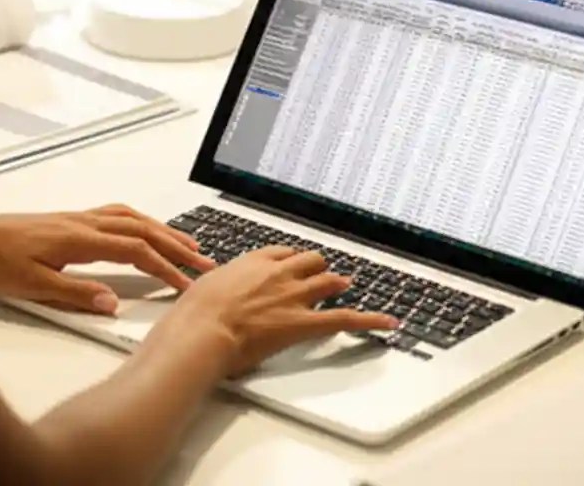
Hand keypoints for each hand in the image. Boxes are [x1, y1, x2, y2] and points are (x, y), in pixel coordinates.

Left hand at [0, 204, 215, 314]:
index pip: (135, 252)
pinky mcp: (70, 220)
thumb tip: (114, 302)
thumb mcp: (33, 286)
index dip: (165, 268)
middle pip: (142, 229)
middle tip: (204, 262)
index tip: (186, 284)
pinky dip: (141, 221)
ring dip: (163, 230)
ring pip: (132, 218)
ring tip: (187, 245)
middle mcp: (83, 223)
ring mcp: (78, 218)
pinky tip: (145, 229)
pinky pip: (117, 215)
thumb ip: (76, 294)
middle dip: (176, 246)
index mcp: (79, 239)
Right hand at [154, 246, 398, 377]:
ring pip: (328, 281)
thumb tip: (217, 294)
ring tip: (346, 286)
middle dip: (318, 269)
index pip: (282, 253)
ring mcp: (294, 295)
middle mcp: (278, 273)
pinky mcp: (305, 322)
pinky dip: (371, 320)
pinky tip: (388, 322)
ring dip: (337, 284)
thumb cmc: (195, 315)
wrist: (203, 330)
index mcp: (253, 262)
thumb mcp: (205, 288)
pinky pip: (346, 318)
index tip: (293, 264)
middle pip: (310, 262)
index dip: (291, 260)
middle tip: (322, 276)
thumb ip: (221, 286)